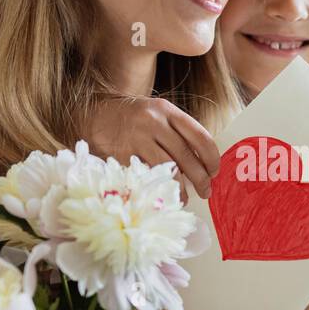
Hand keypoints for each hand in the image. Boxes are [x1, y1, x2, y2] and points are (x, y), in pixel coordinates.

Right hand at [84, 95, 220, 202]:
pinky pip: (146, 175)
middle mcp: (154, 122)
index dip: (212, 159)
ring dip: (181, 189)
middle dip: (201, 178)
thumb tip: (203, 165)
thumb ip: (177, 133)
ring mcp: (137, 138)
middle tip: (206, 192)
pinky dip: (158, 188)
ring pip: (168, 169)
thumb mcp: (157, 115)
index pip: (200, 137)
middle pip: (187, 156)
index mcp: (167, 111)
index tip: (215, 172)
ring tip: (185, 199)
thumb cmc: (133, 118)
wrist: (93, 113)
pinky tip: (163, 196)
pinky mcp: (123, 154)